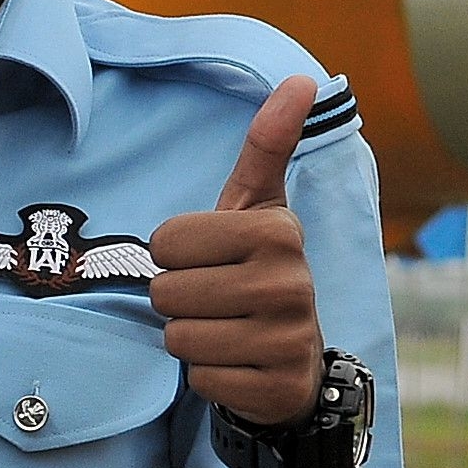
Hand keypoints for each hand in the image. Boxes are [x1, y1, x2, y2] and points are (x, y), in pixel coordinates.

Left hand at [149, 78, 324, 426]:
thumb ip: (268, 146)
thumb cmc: (256, 270)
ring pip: (179, 337)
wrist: (293, 360)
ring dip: (190, 337)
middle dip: (177, 299)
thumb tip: (303, 79)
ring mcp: (288, 338)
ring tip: (225, 328)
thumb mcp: (259, 208)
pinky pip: (199, 378)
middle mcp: (291, 282)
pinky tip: (238, 363)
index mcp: (278, 231)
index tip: (208, 259)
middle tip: (215, 299)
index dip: (172, 255)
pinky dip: (208, 375)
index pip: (165, 242)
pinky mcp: (277, 387)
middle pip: (165, 292)